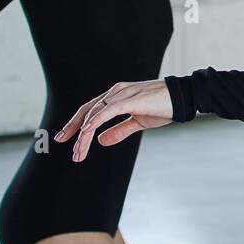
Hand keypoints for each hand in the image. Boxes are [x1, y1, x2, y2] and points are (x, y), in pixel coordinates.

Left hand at [54, 80, 173, 161]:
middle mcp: (115, 92)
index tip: (67, 138)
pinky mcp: (128, 100)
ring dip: (83, 134)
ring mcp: (120, 94)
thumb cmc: (164, 107)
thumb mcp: (138, 122)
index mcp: (117, 96)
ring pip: (93, 114)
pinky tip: (86, 136)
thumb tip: (101, 141)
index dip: (77, 123)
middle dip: (72, 127)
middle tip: (61, 141)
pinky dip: (93, 124)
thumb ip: (119, 130)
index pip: (91, 109)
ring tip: (78, 151)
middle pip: (87, 110)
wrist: (183, 98)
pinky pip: (104, 113)